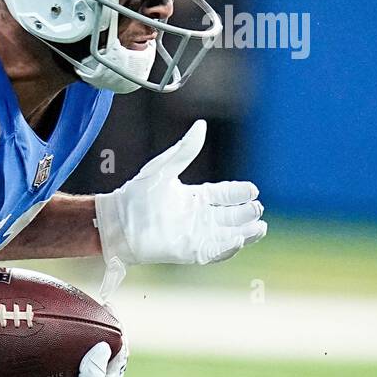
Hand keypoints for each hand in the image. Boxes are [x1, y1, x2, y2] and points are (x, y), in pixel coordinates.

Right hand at [10, 342, 125, 376]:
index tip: (117, 332)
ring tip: (79, 339)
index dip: (118, 351)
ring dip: (84, 357)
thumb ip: (92, 374)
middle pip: (101, 370)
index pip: (115, 369)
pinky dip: (68, 365)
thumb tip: (104, 348)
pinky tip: (56, 357)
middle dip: (102, 351)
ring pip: (84, 373)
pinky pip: (68, 376)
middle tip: (98, 331)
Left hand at [94, 120, 265, 266]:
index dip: (239, 193)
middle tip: (258, 208)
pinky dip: (227, 248)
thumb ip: (185, 150)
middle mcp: (197, 217)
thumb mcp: (163, 168)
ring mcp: (195, 235)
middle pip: (231, 216)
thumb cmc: (136, 195)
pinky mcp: (189, 251)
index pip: (224, 195)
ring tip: (260, 227)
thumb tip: (201, 125)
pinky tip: (239, 240)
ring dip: (245, 233)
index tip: (253, 190)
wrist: (116, 221)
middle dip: (247, 213)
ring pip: (228, 235)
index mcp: (194, 197)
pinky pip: (214, 252)